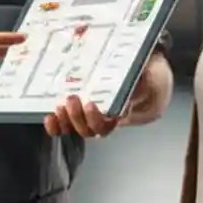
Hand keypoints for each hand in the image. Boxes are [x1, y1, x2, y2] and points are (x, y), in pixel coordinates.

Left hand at [44, 55, 170, 136]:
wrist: (145, 73)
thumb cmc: (148, 75)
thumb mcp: (152, 75)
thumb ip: (143, 80)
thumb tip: (130, 86)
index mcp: (124, 110)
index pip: (109, 123)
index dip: (97, 119)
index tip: (91, 104)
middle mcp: (106, 117)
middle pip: (90, 129)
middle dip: (78, 118)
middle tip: (73, 99)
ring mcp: (90, 115)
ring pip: (76, 129)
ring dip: (66, 121)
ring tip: (60, 106)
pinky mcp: (79, 109)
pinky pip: (66, 124)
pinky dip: (56, 124)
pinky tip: (50, 116)